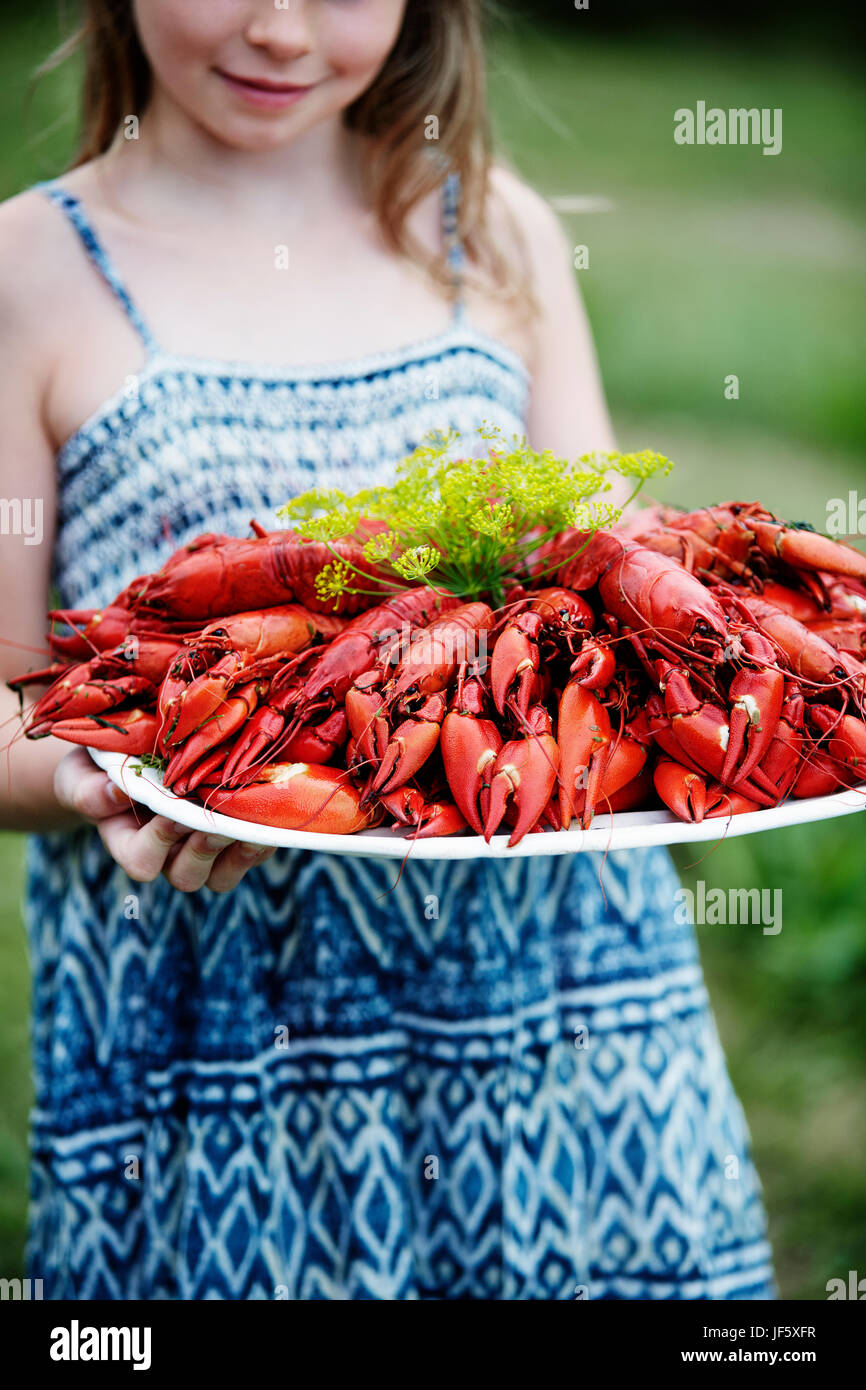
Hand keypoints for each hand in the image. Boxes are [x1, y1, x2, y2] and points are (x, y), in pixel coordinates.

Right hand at [53, 747, 276, 891]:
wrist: (139, 752)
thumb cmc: (104, 764)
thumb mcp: (82, 772)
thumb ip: (89, 788)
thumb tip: (117, 790)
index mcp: (129, 843)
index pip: (142, 862)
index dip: (157, 843)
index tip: (169, 810)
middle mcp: (169, 856)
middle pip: (187, 877)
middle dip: (202, 850)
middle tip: (213, 822)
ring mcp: (204, 850)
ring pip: (223, 876)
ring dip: (237, 851)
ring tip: (247, 822)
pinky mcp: (236, 836)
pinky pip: (254, 851)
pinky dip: (263, 833)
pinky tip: (269, 809)